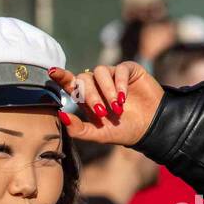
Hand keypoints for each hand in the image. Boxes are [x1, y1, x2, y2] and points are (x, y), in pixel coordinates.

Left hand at [49, 62, 164, 146]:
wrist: (150, 127)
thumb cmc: (122, 131)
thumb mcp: (98, 134)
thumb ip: (78, 128)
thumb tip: (60, 115)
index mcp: (87, 98)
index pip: (70, 84)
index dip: (62, 77)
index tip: (52, 72)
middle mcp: (97, 85)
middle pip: (84, 78)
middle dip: (90, 95)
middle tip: (102, 113)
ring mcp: (113, 76)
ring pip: (100, 71)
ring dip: (106, 90)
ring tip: (117, 107)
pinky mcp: (129, 70)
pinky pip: (119, 69)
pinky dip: (119, 83)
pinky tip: (123, 97)